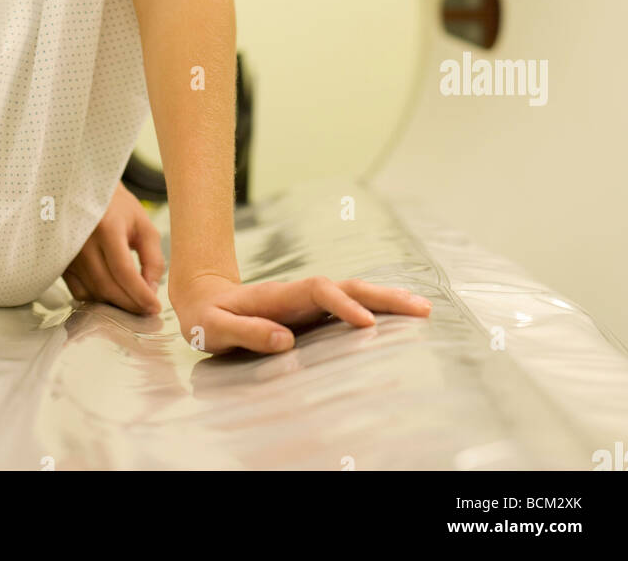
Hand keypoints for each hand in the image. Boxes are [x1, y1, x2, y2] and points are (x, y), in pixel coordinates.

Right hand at [63, 181, 165, 314]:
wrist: (83, 190)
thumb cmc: (117, 206)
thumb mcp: (142, 223)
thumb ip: (152, 256)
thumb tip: (151, 289)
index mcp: (106, 227)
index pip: (124, 271)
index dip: (140, 294)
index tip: (155, 307)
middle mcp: (83, 242)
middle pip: (108, 287)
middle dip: (130, 304)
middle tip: (147, 310)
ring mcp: (68, 254)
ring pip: (93, 293)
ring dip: (115, 305)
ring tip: (133, 303)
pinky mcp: (61, 263)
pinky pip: (79, 292)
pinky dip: (97, 300)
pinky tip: (112, 296)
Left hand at [168, 272, 431, 355]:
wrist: (205, 298)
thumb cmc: (208, 318)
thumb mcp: (214, 328)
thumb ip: (246, 331)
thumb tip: (285, 340)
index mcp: (280, 296)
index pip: (320, 292)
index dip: (344, 305)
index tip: (366, 325)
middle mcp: (301, 293)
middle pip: (348, 286)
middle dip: (384, 296)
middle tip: (421, 308)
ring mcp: (310, 301)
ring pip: (355, 292)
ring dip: (387, 299)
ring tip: (423, 308)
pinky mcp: (314, 312)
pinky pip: (351, 305)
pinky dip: (377, 307)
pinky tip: (399, 313)